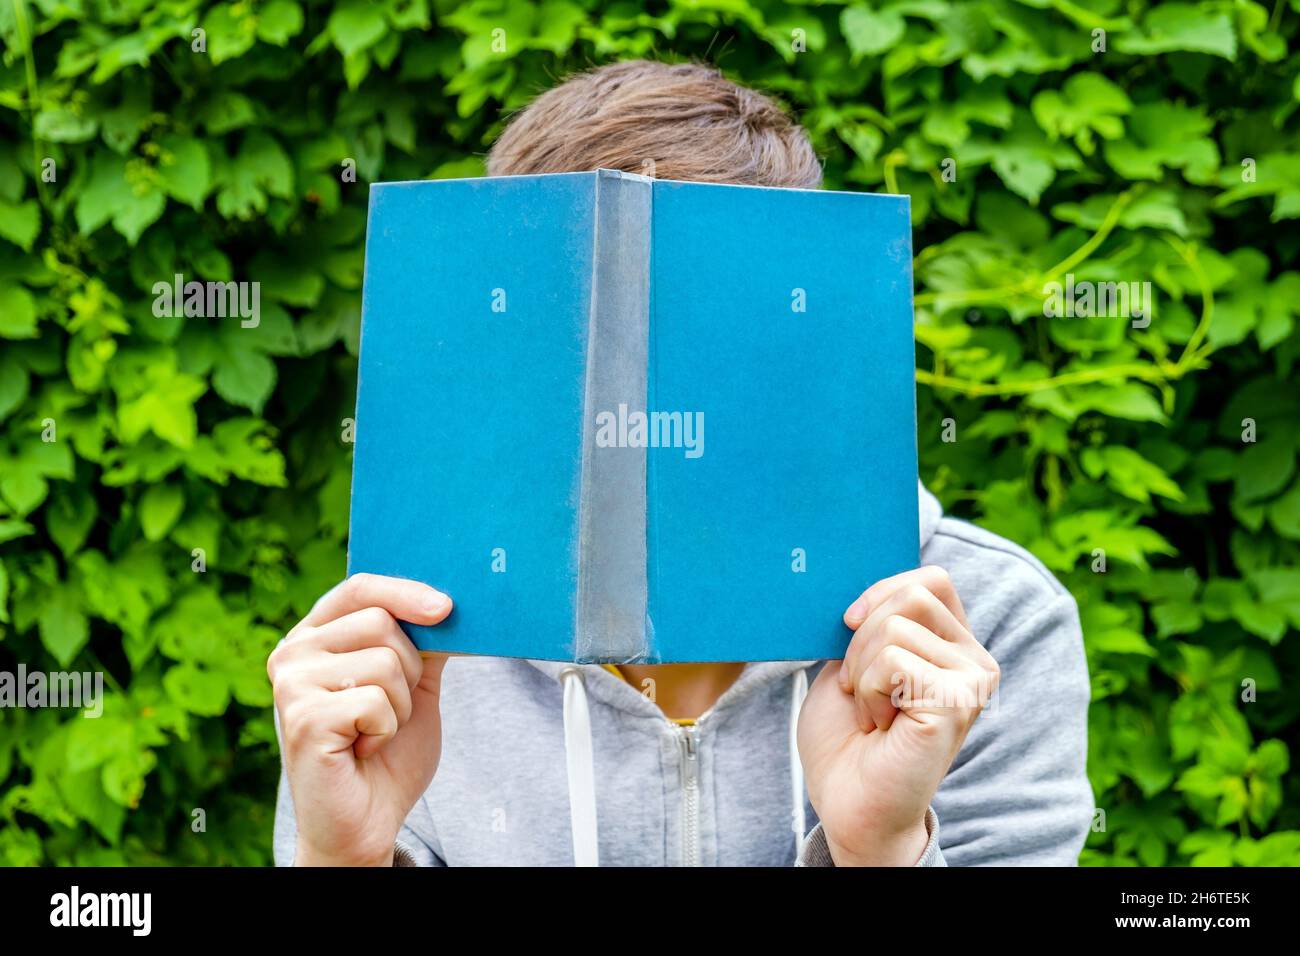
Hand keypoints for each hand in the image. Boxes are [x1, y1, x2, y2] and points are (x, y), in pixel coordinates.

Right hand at [267, 573, 452, 865]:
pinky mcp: (302, 718)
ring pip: (385, 661)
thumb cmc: (387, 753)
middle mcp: (293, 653)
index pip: (360, 588)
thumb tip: (449, 603)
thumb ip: (423, 644)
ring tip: (373, 733)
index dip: (405, 590)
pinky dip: (386, 730)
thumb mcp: (414, 687)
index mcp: (315, 636)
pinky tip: (361, 750)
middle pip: (381, 621)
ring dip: (399, 705)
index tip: (447, 607)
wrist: (367, 823)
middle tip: (390, 710)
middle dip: (409, 670)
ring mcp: (291, 684)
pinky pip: (376, 701)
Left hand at [797, 566, 998, 865]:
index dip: (881, 591)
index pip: (931, 580)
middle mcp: (975, 660)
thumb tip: (861, 578)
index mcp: (953, 645)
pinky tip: (881, 725)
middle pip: (911, 595)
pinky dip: (869, 691)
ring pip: (895, 626)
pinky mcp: (959, 701)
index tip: (849, 625)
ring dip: (862, 672)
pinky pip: (894, 660)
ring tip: (872, 712)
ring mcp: (973, 680)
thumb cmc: (847, 737)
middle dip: (861, 638)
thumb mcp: (852, 661)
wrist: (848, 802)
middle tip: (859, 687)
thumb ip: (870, 621)